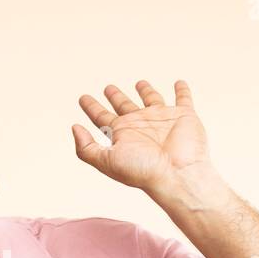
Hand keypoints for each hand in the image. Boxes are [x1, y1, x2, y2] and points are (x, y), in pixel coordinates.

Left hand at [71, 79, 208, 191]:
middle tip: (108, 88)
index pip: (102, 117)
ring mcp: (162, 119)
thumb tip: (75, 128)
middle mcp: (141, 126)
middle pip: (124, 106)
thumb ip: (87, 148)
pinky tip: (180, 83)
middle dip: (116, 97)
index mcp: (122, 134)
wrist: (177, 175)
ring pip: (152, 99)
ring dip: (146, 90)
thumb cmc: (143, 171)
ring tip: (140, 82)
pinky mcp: (184, 116)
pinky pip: (184, 99)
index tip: (83, 98)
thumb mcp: (106, 161)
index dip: (91, 107)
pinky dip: (182, 90)